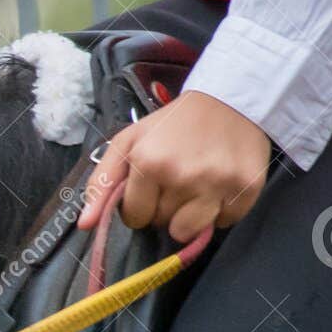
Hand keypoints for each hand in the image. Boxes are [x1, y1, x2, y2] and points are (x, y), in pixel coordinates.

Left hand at [78, 89, 270, 242]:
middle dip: (164, 208)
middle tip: (177, 179)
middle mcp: (183, 176)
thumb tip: (85, 225)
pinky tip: (218, 185)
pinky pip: (224, 223)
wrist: (229, 99)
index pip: (135, 218)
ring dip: (190, 217)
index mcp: (149, 163)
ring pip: (190, 232)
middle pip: (162, 224)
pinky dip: (220, 210)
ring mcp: (218, 184)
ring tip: (195, 188)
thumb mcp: (129, 142)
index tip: (151, 186)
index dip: (140, 205)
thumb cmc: (172, 124)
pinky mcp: (246, 189)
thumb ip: (102, 182)